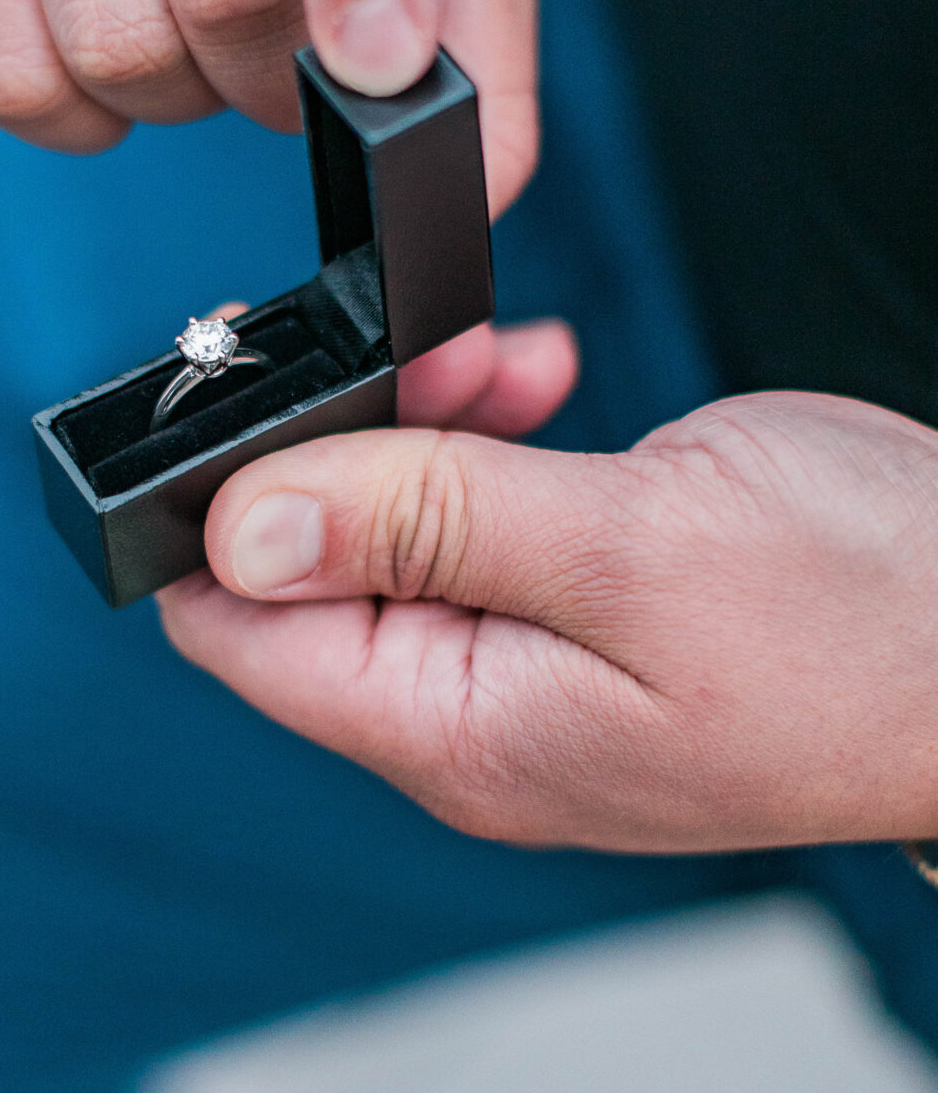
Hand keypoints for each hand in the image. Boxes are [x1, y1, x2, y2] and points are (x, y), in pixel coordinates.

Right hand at [0, 0, 539, 209]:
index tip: (379, 67)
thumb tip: (467, 183)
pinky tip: (132, 45)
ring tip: (215, 30)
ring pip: (110, 32)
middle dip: (280, 70)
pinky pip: (4, 65)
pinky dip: (83, 111)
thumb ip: (482, 32)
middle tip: (305, 56)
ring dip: (185, 89)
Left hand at [160, 374, 937, 852]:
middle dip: (346, 445)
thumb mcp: (626, 547)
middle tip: (439, 362)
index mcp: (456, 730)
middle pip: (308, 571)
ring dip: (428, 426)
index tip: (273, 399)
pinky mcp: (573, 610)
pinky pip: (474, 523)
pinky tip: (542, 384)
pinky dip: (490, 441)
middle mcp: (470, 715)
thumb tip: (239, 528)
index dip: (224, 509)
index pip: (240, 632)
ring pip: (391, 528)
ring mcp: (523, 666)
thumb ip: (423, 524)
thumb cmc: (869, 619)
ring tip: (515, 366)